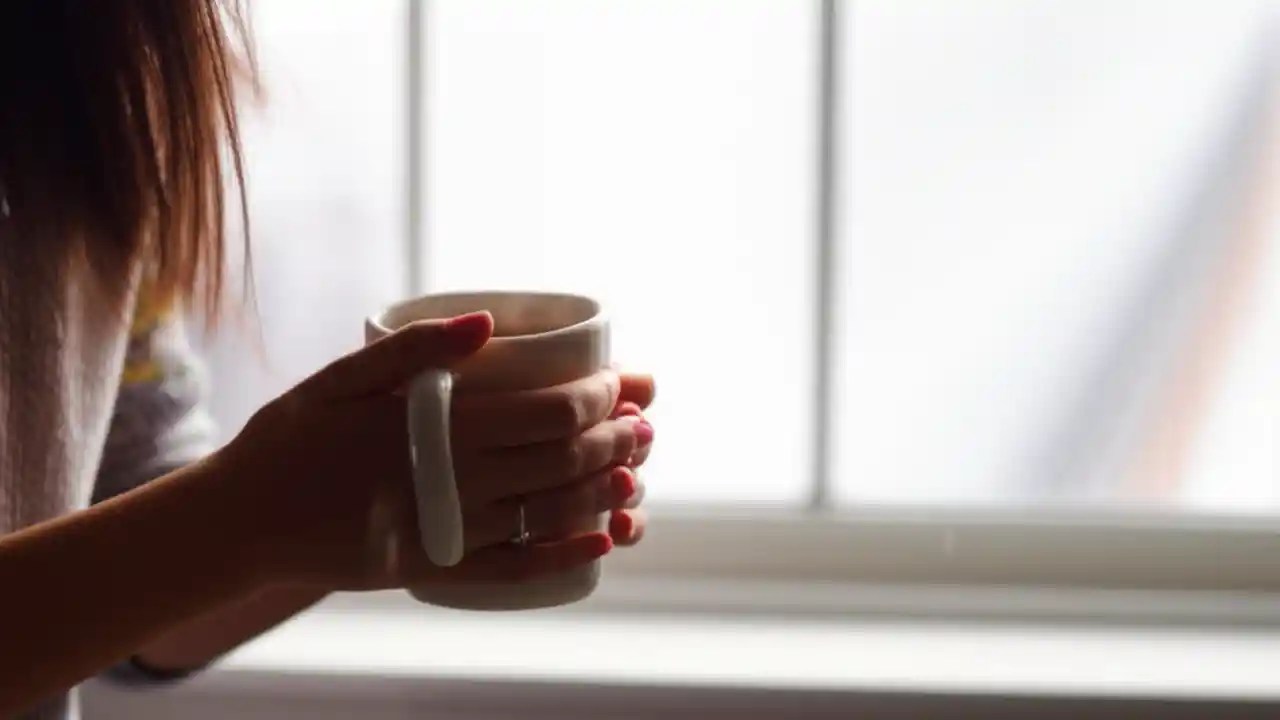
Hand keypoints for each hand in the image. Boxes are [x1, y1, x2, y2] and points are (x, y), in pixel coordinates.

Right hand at [215, 312, 654, 590]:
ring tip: (636, 473)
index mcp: (436, 425)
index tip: (620, 384)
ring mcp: (448, 530)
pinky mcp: (437, 570)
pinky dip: (564, 555)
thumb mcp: (341, 376)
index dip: (599, 398)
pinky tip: (600, 542)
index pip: (549, 411)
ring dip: (604, 490)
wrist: (242, 522)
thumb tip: (488, 323)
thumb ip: (414, 347)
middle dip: (615, 438)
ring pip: (550, 511)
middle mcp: (452, 480)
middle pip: (562, 459)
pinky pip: (515, 569)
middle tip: (642, 425)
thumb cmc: (290, 438)